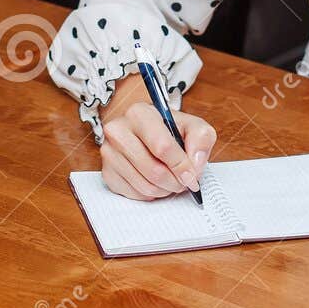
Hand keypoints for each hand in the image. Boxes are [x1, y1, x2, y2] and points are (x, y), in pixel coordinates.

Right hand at [99, 101, 216, 200]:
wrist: (148, 134)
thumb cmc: (170, 130)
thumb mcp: (193, 126)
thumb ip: (201, 139)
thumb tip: (194, 163)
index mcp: (139, 113)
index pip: (162, 147)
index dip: (181, 166)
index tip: (192, 175)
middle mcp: (118, 130)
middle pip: (154, 170)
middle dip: (175, 181)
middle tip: (184, 181)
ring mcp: (109, 152)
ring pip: (145, 186)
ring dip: (165, 189)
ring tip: (171, 179)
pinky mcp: (107, 172)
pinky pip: (134, 194)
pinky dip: (150, 193)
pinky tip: (155, 181)